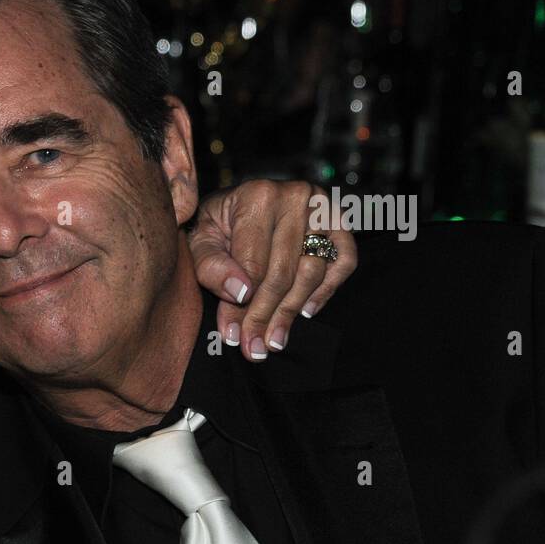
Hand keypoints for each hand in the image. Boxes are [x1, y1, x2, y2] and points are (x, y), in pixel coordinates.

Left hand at [187, 180, 356, 361]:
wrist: (241, 203)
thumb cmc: (218, 224)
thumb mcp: (200, 241)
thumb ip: (211, 266)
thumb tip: (240, 292)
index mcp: (256, 196)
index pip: (253, 265)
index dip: (242, 306)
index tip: (233, 335)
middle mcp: (295, 197)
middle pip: (283, 272)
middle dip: (265, 316)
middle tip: (254, 348)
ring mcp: (322, 208)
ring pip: (313, 272)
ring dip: (292, 311)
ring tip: (274, 339)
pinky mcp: (340, 222)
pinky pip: (344, 262)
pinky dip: (327, 289)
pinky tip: (305, 311)